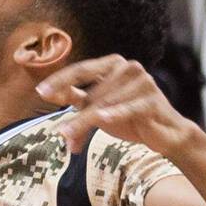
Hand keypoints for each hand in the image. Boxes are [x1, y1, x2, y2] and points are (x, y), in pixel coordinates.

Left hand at [37, 54, 192, 156]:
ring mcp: (142, 80)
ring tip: (72, 142)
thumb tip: (50, 92)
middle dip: (75, 118)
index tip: (41, 92)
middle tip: (62, 136)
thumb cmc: (130, 117)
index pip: (81, 70)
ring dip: (86, 124)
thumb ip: (77, 97)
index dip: (60, 80)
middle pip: (91, 94)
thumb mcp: (99, 106)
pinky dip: (116, 114)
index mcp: (113, 63)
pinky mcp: (152, 99)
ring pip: (104, 104)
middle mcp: (128, 67)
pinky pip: (128, 108)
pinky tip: (103, 119)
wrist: (165, 134)